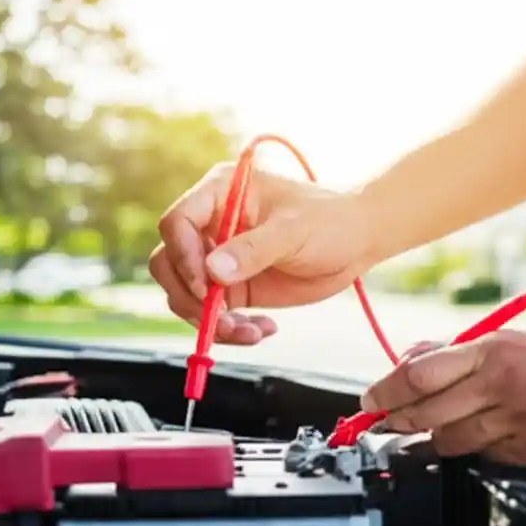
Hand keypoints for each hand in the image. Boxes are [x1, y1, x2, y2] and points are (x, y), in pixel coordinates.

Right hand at [148, 162, 367, 344]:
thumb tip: (213, 271)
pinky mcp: (229, 288)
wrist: (357, 242)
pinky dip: (228, 330)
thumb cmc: (330, 221)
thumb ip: (253, 250)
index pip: (176, 223)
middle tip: (222, 318)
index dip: (184, 257)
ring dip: (209, 321)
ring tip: (249, 331)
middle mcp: (210, 226)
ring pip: (184, 294)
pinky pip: (210, 315)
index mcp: (218, 194)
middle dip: (190, 297)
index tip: (208, 287)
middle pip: (168, 263)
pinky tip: (261, 330)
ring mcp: (217, 259)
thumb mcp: (294, 231)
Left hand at [360, 330, 525, 466]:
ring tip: (426, 433)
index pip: (417, 375)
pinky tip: (478, 440)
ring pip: (451, 442)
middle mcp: (504, 386)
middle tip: (382, 424)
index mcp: (494, 351)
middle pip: (425, 414)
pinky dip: (473, 451)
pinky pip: (486, 458)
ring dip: (431, 440)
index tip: (370, 400)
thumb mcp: (512, 341)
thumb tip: (405, 363)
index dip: (384, 392)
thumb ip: (456, 353)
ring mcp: (521, 423)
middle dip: (396, 422)